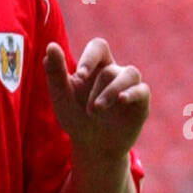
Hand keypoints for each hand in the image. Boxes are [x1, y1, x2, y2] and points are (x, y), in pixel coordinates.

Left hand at [43, 39, 149, 158]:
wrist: (92, 146)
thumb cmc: (75, 117)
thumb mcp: (61, 97)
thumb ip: (55, 72)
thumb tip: (51, 46)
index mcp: (95, 66)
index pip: (98, 47)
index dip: (90, 58)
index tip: (79, 76)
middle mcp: (115, 72)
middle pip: (110, 69)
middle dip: (96, 89)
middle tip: (87, 108)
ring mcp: (130, 86)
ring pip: (130, 74)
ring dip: (111, 92)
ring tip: (96, 110)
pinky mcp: (141, 102)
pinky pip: (142, 90)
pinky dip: (132, 93)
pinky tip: (121, 100)